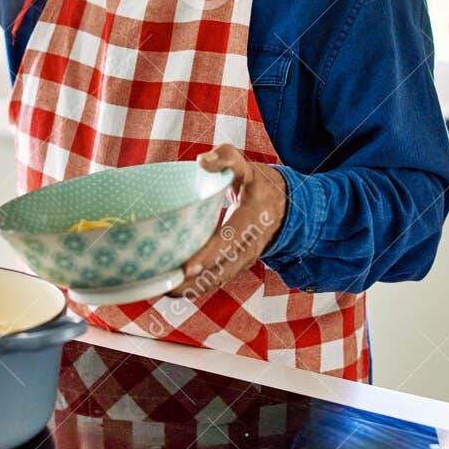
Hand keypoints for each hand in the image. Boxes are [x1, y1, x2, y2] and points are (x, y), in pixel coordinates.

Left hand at [171, 144, 285, 299]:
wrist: (283, 205)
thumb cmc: (257, 183)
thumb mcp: (245, 165)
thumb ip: (225, 157)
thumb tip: (202, 161)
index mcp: (252, 218)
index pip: (230, 239)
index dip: (210, 255)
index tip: (190, 266)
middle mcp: (250, 244)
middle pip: (222, 267)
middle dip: (196, 279)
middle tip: (168, 285)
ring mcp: (245, 258)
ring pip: (219, 278)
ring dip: (194, 287)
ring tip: (164, 290)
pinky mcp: (237, 265)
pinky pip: (219, 279)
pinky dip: (199, 288)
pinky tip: (175, 290)